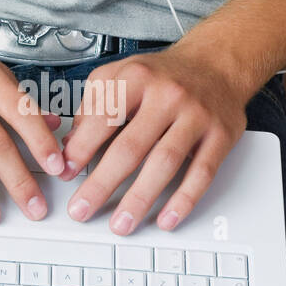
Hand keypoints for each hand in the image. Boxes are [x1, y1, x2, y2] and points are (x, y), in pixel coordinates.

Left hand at [60, 45, 247, 234]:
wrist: (216, 62)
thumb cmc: (163, 76)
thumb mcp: (120, 74)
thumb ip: (93, 107)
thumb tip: (70, 146)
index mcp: (137, 78)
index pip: (102, 118)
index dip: (80, 149)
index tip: (66, 172)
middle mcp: (167, 95)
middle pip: (130, 147)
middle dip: (102, 183)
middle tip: (83, 209)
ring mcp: (196, 115)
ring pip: (165, 163)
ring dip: (140, 199)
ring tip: (121, 223)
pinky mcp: (220, 134)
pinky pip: (201, 172)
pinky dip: (184, 199)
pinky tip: (167, 218)